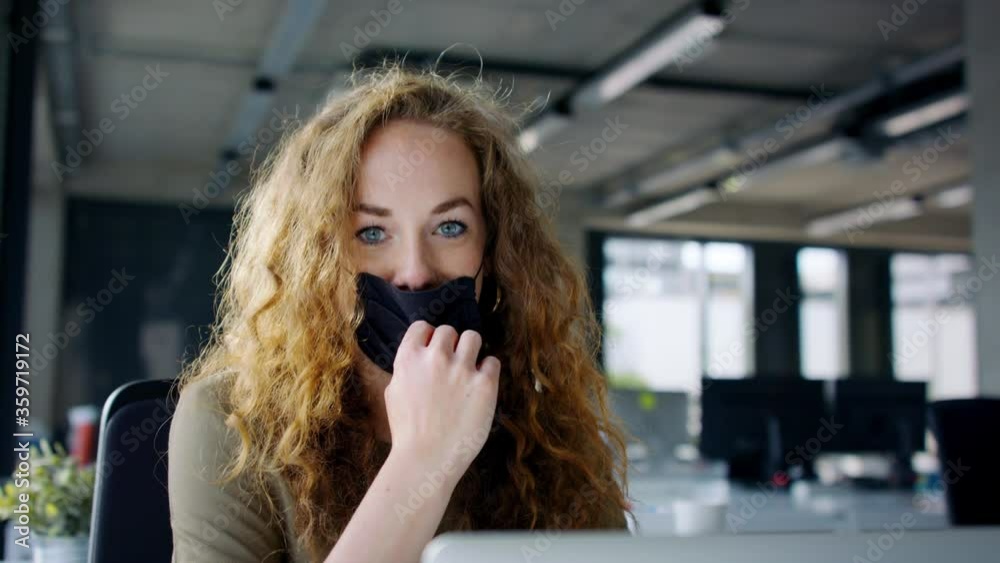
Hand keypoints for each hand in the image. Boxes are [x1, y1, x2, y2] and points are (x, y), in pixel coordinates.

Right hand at [384, 321, 500, 481]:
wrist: (426, 460)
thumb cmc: (407, 433)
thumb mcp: (394, 393)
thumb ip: (407, 369)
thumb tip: (418, 356)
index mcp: (408, 358)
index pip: (423, 326)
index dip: (429, 338)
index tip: (433, 351)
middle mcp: (435, 358)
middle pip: (450, 331)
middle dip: (451, 346)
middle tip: (452, 366)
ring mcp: (461, 369)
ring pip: (473, 337)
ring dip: (471, 351)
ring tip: (469, 371)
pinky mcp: (484, 384)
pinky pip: (492, 361)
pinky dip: (488, 371)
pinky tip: (480, 387)